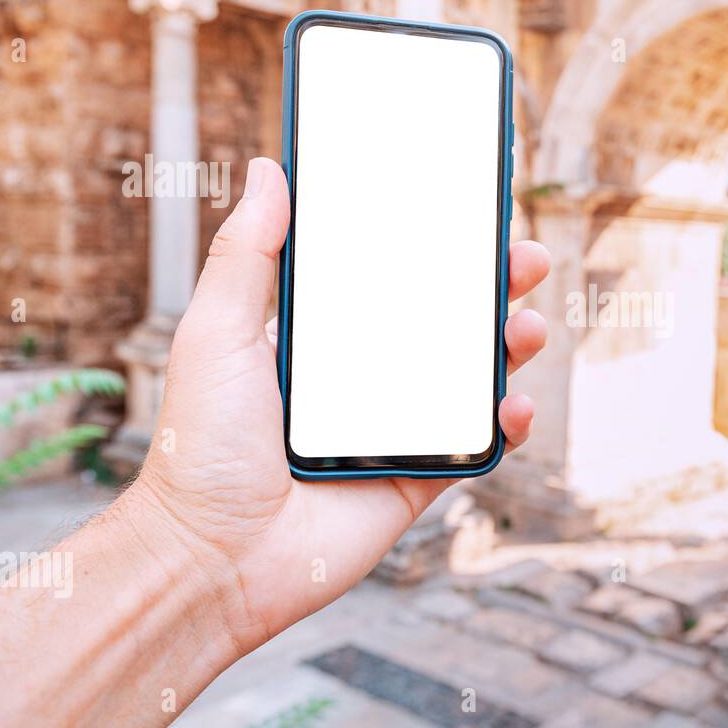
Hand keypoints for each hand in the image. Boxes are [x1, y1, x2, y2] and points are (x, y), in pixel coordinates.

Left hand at [135, 157, 549, 651]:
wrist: (213, 556)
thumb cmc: (200, 445)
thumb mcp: (216, 332)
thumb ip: (247, 253)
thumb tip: (267, 170)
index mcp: (323, 340)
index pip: (389, 279)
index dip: (433, 246)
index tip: (468, 209)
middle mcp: (366, 379)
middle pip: (446, 321)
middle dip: (492, 288)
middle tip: (525, 258)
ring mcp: (396, 428)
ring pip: (473, 377)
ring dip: (511, 347)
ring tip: (528, 328)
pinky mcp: (418, 479)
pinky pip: (479, 446)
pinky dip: (508, 424)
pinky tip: (514, 406)